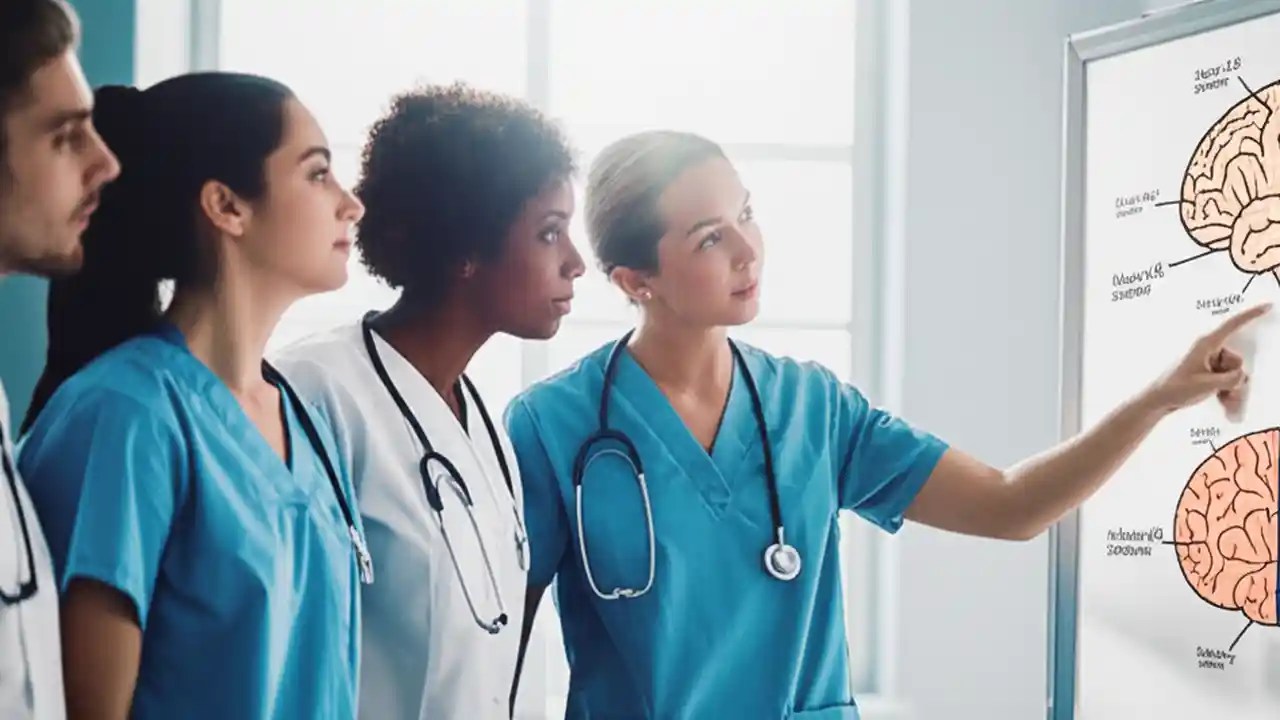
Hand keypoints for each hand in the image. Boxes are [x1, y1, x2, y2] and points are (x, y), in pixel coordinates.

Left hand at [1142, 302, 1270, 414]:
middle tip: (1224, 393)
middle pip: (1237, 360)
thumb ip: (1229, 379)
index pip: (1232, 326)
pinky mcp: (1209, 372)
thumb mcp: (1206, 385)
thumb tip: (1242, 376)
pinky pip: (1228, 380)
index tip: (1268, 306)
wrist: (1160, 401)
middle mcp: (1210, 350)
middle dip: (1235, 379)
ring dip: (1232, 389)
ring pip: (1234, 373)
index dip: (1251, 315)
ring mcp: (1210, 362)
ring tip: (1222, 400)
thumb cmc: (1177, 389)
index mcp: (1206, 345)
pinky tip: (1223, 403)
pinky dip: (1228, 391)